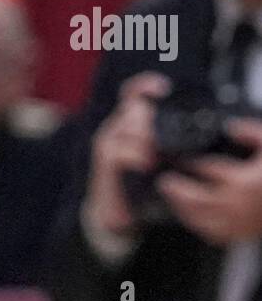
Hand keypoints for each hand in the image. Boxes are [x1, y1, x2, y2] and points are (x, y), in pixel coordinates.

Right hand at [84, 72, 171, 236]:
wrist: (119, 215)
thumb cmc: (142, 186)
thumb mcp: (159, 157)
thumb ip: (167, 140)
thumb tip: (195, 129)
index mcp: (129, 124)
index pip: (133, 92)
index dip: (146, 85)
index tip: (164, 89)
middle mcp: (116, 129)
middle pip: (134, 107)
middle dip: (152, 119)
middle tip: (163, 140)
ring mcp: (108, 144)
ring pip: (128, 126)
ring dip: (146, 138)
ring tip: (156, 156)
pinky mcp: (104, 163)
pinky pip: (120, 151)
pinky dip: (136, 156)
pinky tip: (147, 165)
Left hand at [157, 118, 261, 244]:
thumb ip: (251, 133)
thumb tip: (230, 127)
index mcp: (243, 181)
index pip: (208, 169)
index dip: (190, 163)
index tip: (179, 157)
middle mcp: (235, 205)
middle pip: (195, 198)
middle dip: (177, 189)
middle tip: (165, 180)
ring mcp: (235, 222)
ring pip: (198, 218)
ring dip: (181, 208)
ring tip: (171, 196)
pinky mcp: (238, 234)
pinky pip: (210, 233)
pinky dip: (196, 225)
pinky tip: (188, 216)